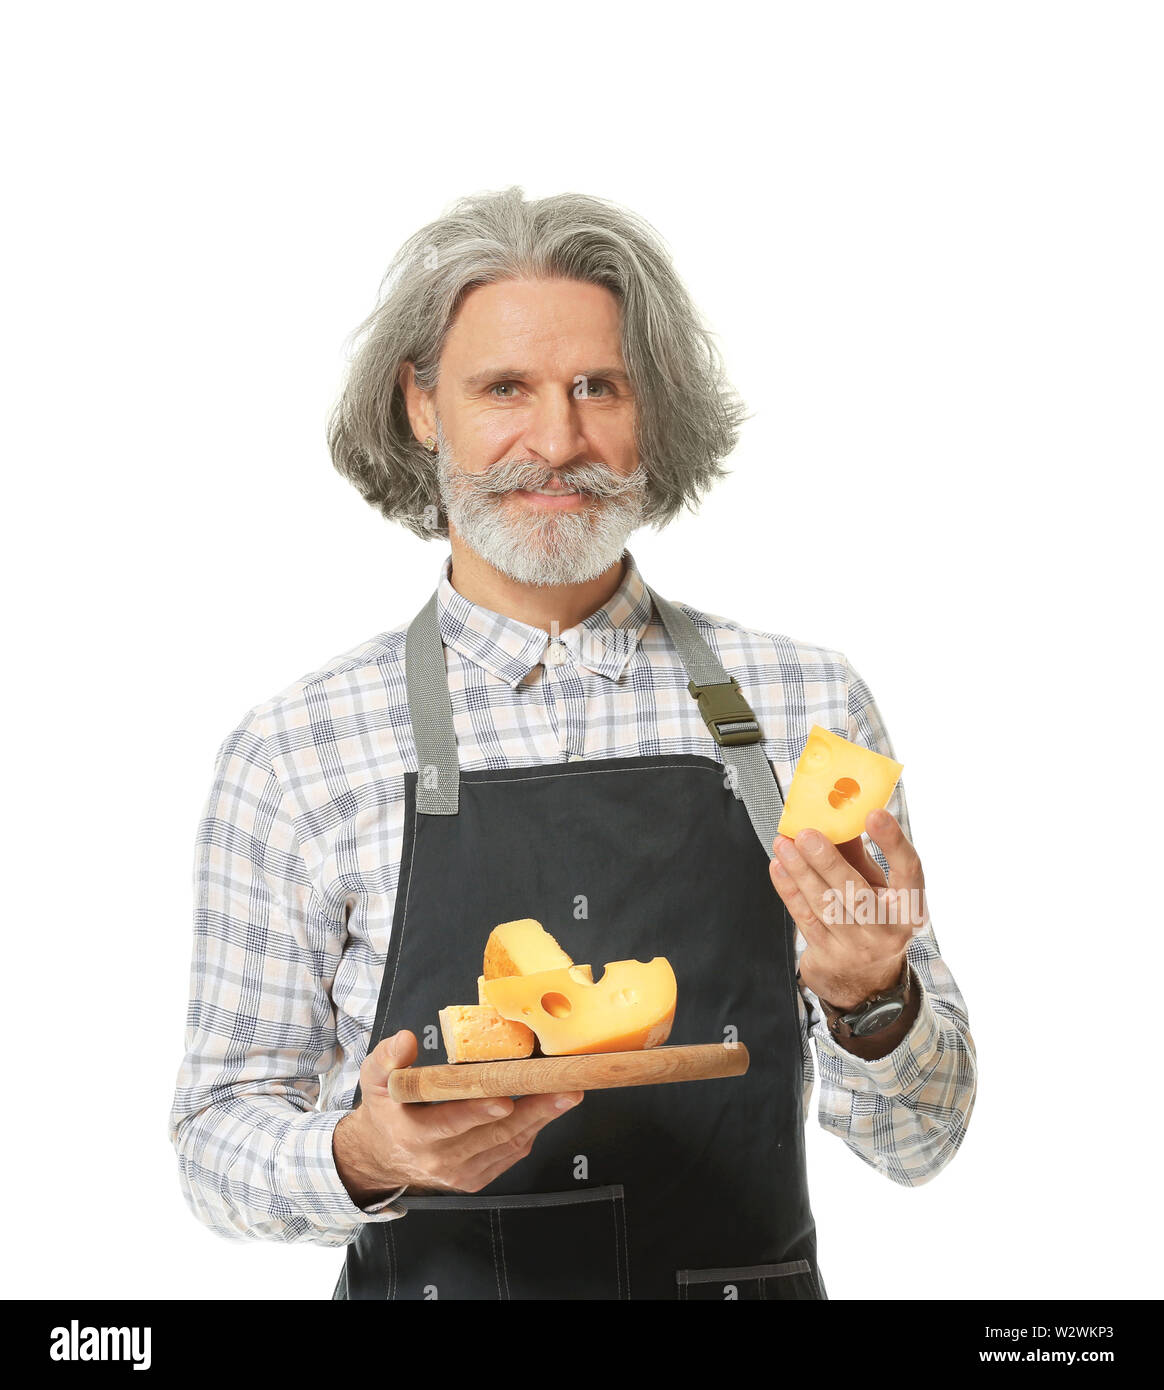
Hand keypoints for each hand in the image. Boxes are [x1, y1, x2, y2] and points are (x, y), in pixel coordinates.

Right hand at [332, 1029, 582, 1202]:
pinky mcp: (478, 1178)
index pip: (450, 1123)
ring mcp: (462, 1173)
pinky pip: (511, 1153)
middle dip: (533, 1111)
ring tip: (568, 1093)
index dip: (478, 1112)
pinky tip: (549, 1108)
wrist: (383, 1156)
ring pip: (509, 1144)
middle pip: (493, 1134)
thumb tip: (407, 1039)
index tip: (506, 1099)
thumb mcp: (374, 1079)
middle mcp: (441, 1159)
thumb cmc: (386, 1109)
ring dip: (542, 1118)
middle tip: (564, 1089)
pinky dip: (532, 1130)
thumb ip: (387, 1058)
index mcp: (414, 1134)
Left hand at [769, 808, 926, 1009]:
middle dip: (827, 859)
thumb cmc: (874, 924)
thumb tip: (838, 822)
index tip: (874, 814)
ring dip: (800, 871)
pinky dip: (789, 890)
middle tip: (806, 834)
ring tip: (784, 844)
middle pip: (856, 890)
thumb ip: (860, 858)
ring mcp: (857, 947)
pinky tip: (779, 867)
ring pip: (824, 904)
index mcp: (909, 908)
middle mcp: (887, 930)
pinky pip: (804, 918)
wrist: (867, 985)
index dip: (893, 842)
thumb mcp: (878, 892)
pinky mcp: (828, 957)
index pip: (909, 870)